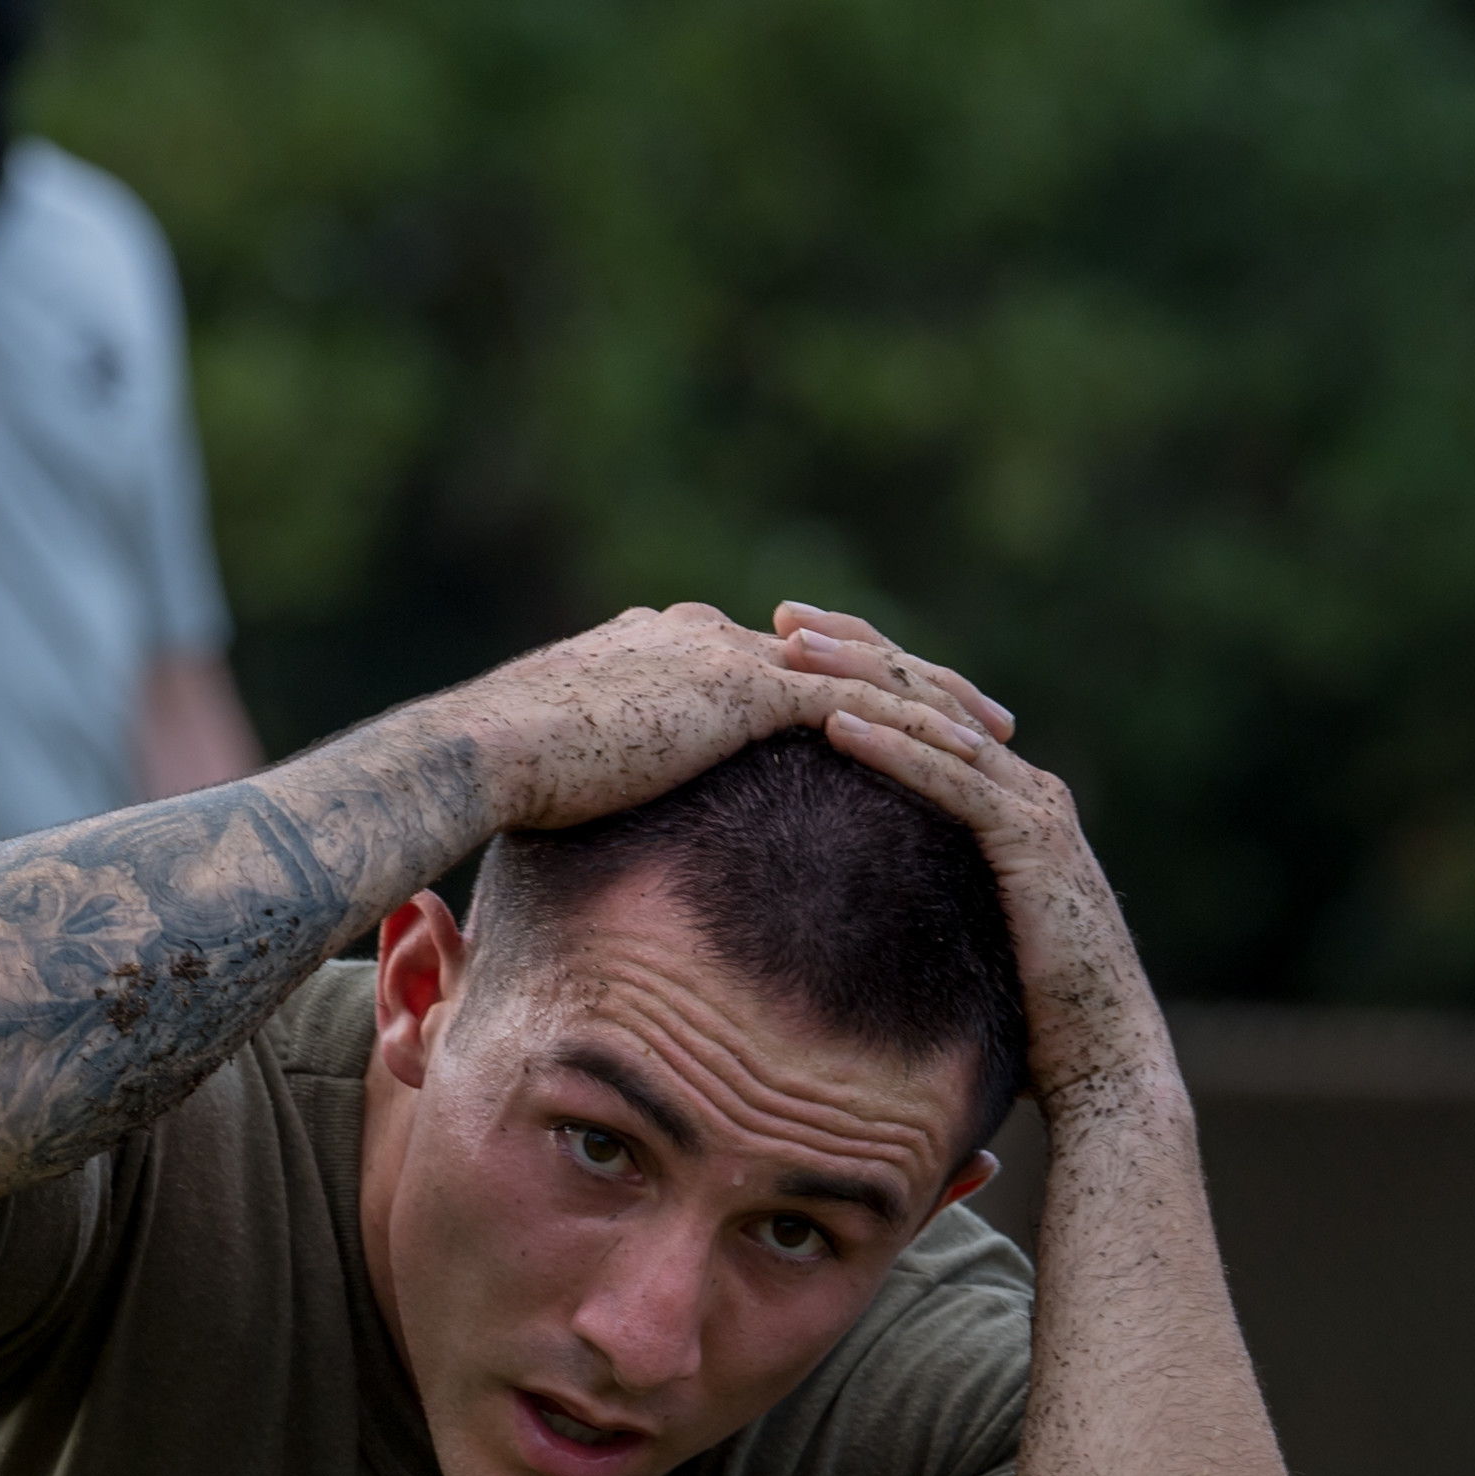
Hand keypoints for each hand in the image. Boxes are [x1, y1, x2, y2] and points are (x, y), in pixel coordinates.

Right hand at [445, 601, 967, 843]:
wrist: (476, 753)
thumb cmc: (491, 785)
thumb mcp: (553, 785)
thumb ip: (591, 794)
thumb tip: (581, 837)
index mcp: (660, 653)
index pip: (770, 662)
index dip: (833, 685)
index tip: (879, 715)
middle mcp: (705, 638)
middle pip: (837, 652)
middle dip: (909, 680)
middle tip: (975, 714)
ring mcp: (728, 658)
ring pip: (866, 671)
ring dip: (937, 700)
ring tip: (998, 736)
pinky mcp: (745, 692)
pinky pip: (862, 708)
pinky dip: (921, 730)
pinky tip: (971, 761)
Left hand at [771, 604, 1168, 1115]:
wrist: (1105, 1061)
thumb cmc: (1032, 1019)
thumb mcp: (965, 936)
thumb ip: (926, 897)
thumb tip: (850, 906)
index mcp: (1013, 799)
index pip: (930, 712)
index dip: (864, 667)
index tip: (790, 642)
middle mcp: (1030, 787)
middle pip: (930, 693)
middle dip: (855, 649)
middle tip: (781, 618)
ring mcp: (1037, 810)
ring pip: (937, 722)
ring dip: (862, 681)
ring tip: (791, 653)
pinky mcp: (1034, 845)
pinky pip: (954, 782)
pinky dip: (895, 749)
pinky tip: (837, 724)